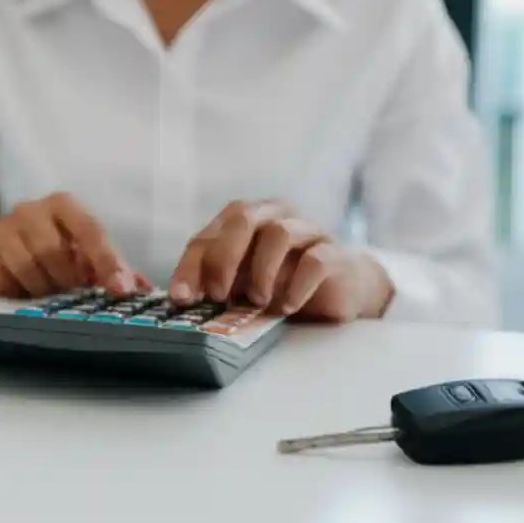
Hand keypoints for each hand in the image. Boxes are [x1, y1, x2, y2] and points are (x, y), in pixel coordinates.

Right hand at [0, 193, 140, 298]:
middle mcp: (29, 210)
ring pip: (25, 265)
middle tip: (72, 295)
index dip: (108, 262)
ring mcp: (1, 228)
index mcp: (63, 205)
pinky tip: (20, 293)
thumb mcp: (86, 257)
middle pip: (52, 250)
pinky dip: (13, 290)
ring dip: (41, 288)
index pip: (90, 231)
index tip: (120, 290)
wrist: (8, 250)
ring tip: (47, 295)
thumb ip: (114, 270)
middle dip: (67, 280)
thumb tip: (139, 290)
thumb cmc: (57, 253)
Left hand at [169, 200, 394, 322]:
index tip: (181, 297)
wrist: (342, 287)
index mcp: (244, 220)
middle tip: (218, 295)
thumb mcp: (242, 282)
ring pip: (280, 233)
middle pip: (243, 218)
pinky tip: (287, 307)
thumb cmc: (283, 281)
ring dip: (262, 271)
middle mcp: (274, 215)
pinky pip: (315, 260)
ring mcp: (307, 230)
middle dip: (223, 258)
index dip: (191, 266)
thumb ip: (218, 284)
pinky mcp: (334, 252)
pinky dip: (297, 286)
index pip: (207, 236)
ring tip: (258, 301)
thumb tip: (185, 299)